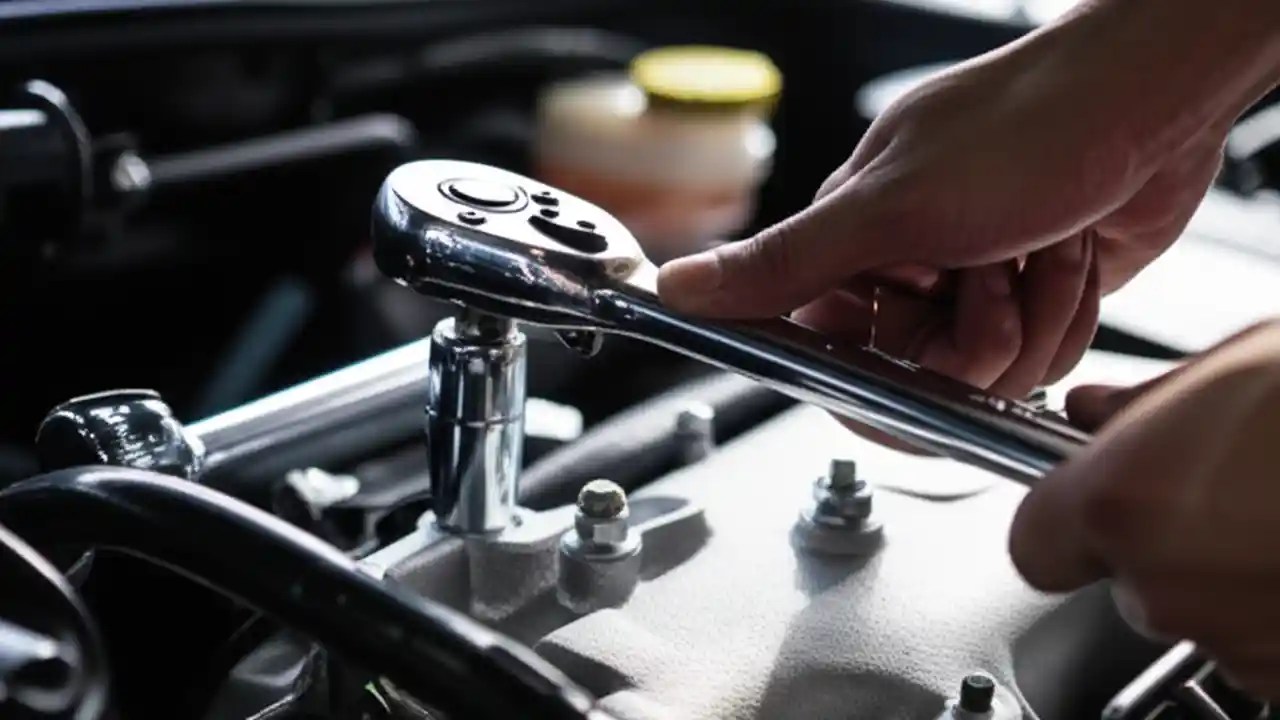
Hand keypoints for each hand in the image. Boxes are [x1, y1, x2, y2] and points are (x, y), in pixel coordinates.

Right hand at [657, 0, 1279, 403]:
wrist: (1156, 96)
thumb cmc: (1027, 124)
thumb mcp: (891, 207)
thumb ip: (784, 262)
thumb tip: (680, 289)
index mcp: (851, 243)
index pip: (831, 358)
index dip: (879, 380)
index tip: (916, 362)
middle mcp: (909, 267)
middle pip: (918, 377)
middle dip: (974, 339)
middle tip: (991, 274)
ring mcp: (975, 282)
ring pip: (990, 376)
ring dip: (1035, 317)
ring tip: (1039, 248)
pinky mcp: (1037, 295)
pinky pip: (1044, 358)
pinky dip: (1071, 312)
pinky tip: (1073, 255)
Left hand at [1010, 320, 1279, 698]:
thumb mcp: (1232, 370)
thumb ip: (1143, 407)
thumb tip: (1094, 416)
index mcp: (1123, 502)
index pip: (1033, 541)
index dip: (1064, 519)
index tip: (1090, 498)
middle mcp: (1167, 584)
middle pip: (1119, 581)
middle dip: (1154, 540)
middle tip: (1216, 488)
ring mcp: (1236, 639)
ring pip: (1192, 614)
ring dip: (1221, 575)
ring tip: (1279, 512)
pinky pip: (1258, 646)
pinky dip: (1274, 606)